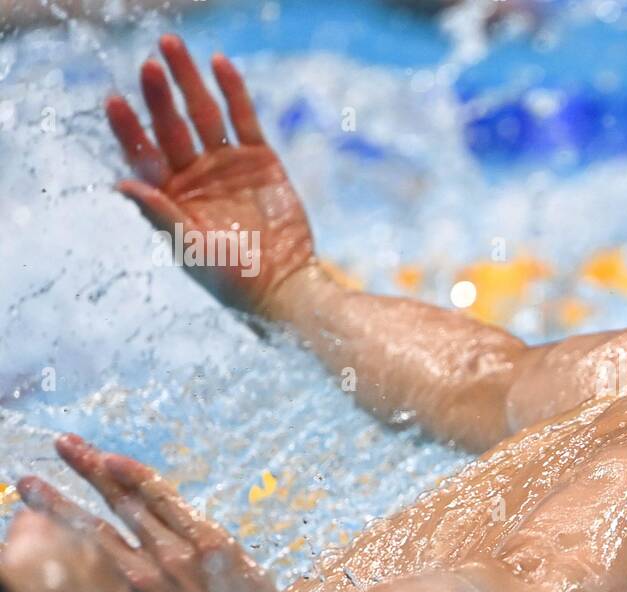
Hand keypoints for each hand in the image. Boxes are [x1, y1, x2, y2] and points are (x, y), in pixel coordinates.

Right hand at [18, 436, 326, 591]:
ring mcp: (176, 558)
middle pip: (90, 529)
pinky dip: (138, 477)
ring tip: (67, 446)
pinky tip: (114, 460)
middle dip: (54, 502)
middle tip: (26, 480)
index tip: (28, 522)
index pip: (81, 563)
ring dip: (92, 471)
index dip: (54, 539)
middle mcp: (143, 581)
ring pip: (125, 504)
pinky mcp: (209, 542)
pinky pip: (167, 501)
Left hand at [107, 34, 313, 314]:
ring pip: (203, 113)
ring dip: (188, 80)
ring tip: (173, 46)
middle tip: (148, 65)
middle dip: (158, 95)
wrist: (287, 285)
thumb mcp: (192, 249)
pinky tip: (219, 64)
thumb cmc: (235, 278)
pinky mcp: (261, 160)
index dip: (129, 129)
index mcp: (171, 196)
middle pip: (171, 125)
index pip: (143, 154)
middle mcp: (194, 175)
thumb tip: (122, 183)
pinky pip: (245, 119)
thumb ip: (161, 215)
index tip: (115, 101)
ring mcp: (227, 164)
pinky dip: (233, 92)